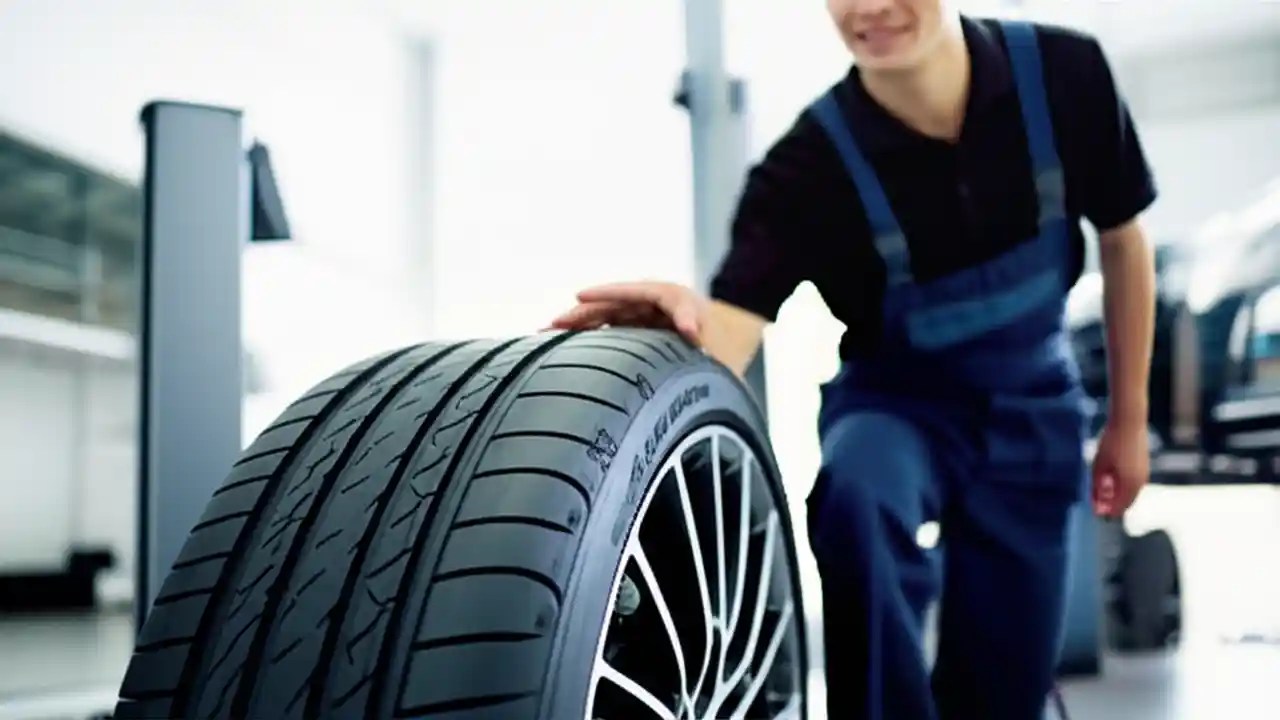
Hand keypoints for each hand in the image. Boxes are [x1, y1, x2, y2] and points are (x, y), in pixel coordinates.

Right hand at [548, 281, 706, 346]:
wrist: (725, 344)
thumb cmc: (721, 341)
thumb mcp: (714, 333)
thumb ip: (698, 327)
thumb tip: (690, 329)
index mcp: (668, 297)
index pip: (632, 292)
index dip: (606, 293)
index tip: (581, 295)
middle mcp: (649, 303)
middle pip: (611, 304)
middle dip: (583, 312)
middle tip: (555, 322)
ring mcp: (639, 316)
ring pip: (603, 317)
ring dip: (577, 324)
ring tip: (546, 333)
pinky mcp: (632, 332)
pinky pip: (605, 331)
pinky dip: (585, 336)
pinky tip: (560, 347)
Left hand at [1091, 419, 1149, 517]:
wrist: (1129, 422)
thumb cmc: (1111, 443)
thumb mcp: (1099, 466)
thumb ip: (1098, 487)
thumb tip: (1098, 506)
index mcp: (1130, 484)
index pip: (1119, 508)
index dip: (1106, 512)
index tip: (1094, 510)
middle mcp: (1141, 482)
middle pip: (1126, 503)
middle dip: (1111, 504)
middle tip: (1097, 501)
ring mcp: (1144, 474)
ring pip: (1130, 494)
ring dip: (1117, 495)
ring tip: (1101, 489)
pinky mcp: (1144, 466)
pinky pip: (1133, 484)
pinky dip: (1122, 487)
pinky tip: (1110, 480)